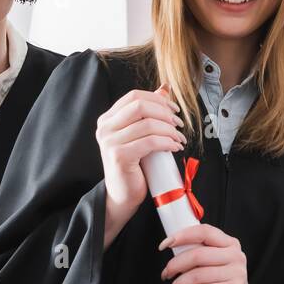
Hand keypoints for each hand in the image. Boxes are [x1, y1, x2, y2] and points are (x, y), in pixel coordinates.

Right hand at [97, 85, 185, 244]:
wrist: (122, 195)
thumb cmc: (133, 164)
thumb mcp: (141, 134)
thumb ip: (149, 111)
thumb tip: (164, 88)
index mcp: (108, 119)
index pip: (134, 96)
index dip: (158, 100)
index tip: (174, 110)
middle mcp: (105, 128)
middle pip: (140, 106)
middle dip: (165, 113)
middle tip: (178, 125)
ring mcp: (109, 142)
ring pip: (148, 124)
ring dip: (170, 131)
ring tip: (179, 139)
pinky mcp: (119, 156)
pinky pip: (150, 142)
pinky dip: (167, 142)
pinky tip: (175, 147)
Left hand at [161, 224, 250, 283]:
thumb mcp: (212, 265)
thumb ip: (199, 253)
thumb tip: (173, 246)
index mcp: (230, 244)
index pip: (204, 232)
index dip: (182, 236)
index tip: (164, 244)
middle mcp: (236, 256)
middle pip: (197, 255)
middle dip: (174, 266)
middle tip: (165, 275)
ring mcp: (237, 274)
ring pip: (196, 276)